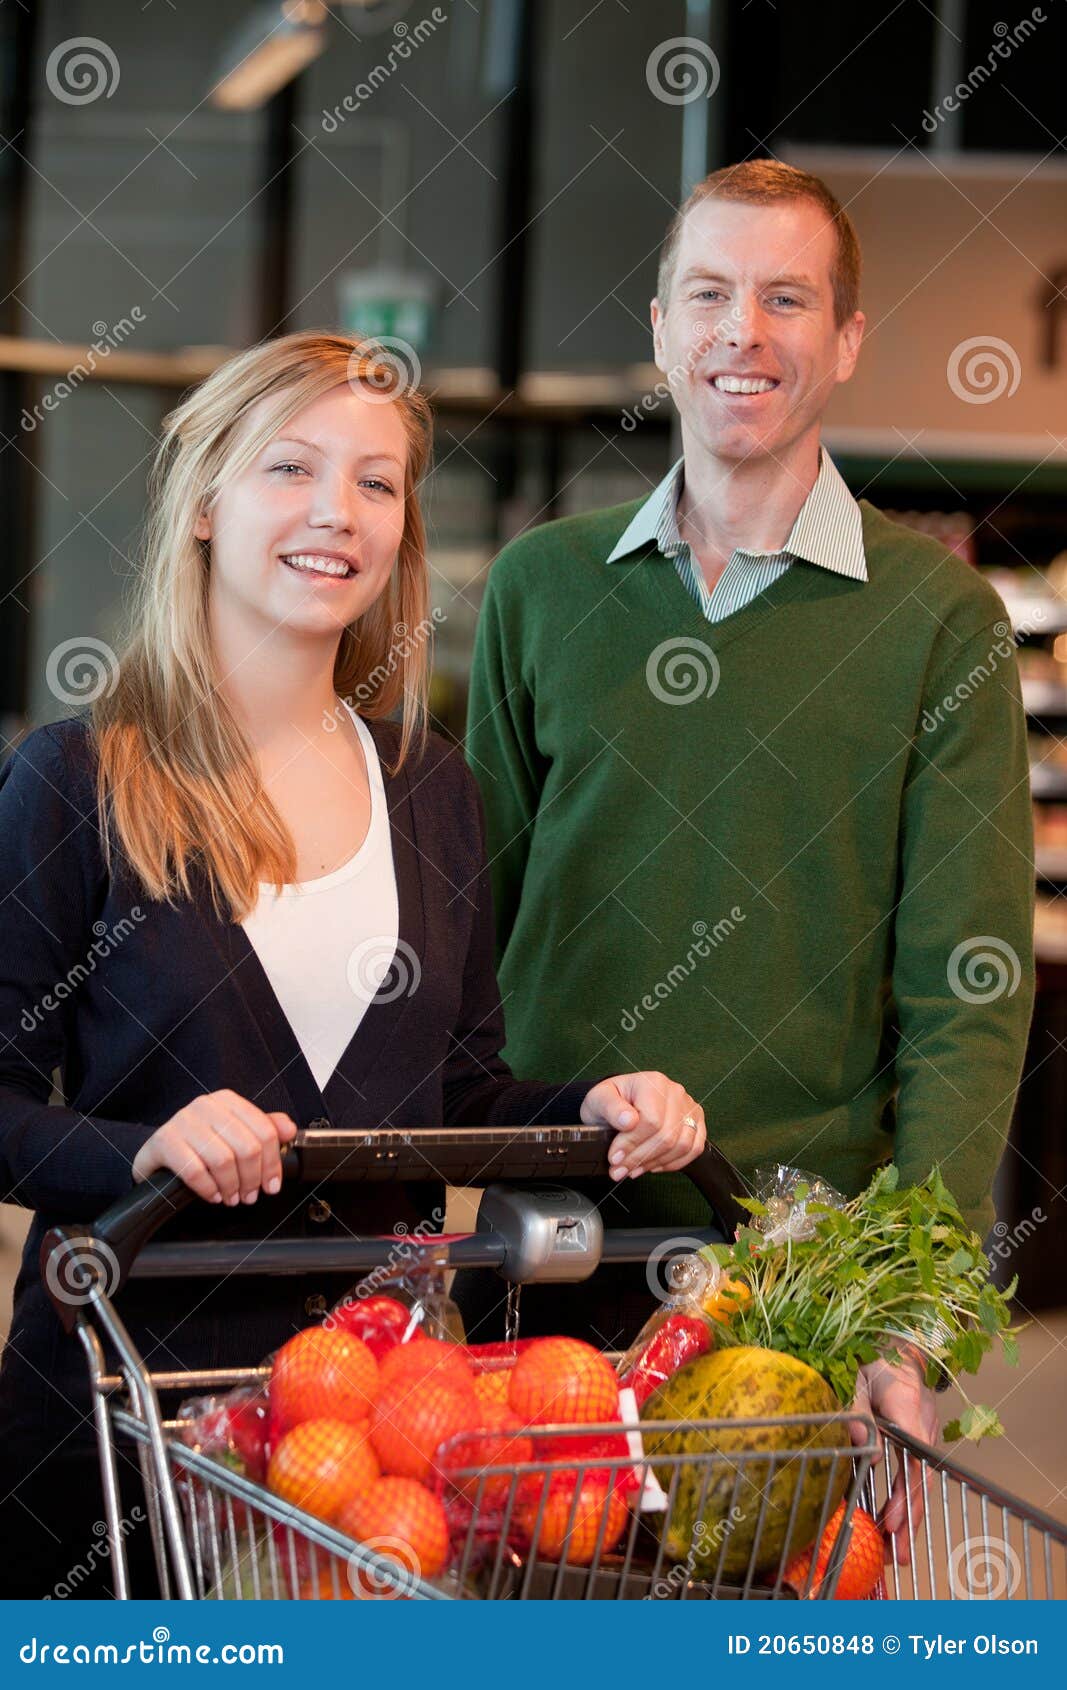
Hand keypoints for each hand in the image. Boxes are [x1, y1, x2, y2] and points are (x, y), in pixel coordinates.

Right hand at [131, 1089, 298, 1205]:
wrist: (156, 1155)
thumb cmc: (198, 1146)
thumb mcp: (232, 1134)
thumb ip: (263, 1129)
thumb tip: (289, 1130)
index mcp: (227, 1101)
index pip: (264, 1130)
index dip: (273, 1162)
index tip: (272, 1184)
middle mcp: (206, 1106)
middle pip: (247, 1147)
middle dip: (253, 1179)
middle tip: (250, 1196)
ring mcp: (183, 1122)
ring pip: (223, 1161)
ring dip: (231, 1187)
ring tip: (231, 1197)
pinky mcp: (164, 1142)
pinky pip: (194, 1171)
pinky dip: (208, 1189)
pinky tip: (212, 1195)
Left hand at [580, 1072, 705, 1179]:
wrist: (620, 1103)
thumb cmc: (610, 1101)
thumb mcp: (599, 1099)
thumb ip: (610, 1108)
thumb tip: (628, 1121)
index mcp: (653, 1083)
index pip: (651, 1120)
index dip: (632, 1144)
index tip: (614, 1158)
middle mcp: (675, 1092)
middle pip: (667, 1136)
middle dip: (641, 1158)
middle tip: (620, 1170)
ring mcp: (689, 1107)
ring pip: (682, 1145)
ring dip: (655, 1163)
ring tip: (634, 1169)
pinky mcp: (697, 1122)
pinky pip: (694, 1149)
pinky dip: (673, 1163)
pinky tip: (653, 1165)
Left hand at [849, 1342, 939, 1565]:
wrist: (899, 1341)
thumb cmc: (873, 1356)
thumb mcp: (856, 1375)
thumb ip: (856, 1409)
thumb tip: (861, 1448)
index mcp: (908, 1404)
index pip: (913, 1455)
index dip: (906, 1491)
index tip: (893, 1520)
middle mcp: (924, 1422)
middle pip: (921, 1477)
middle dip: (910, 1517)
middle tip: (897, 1551)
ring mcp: (927, 1430)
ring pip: (922, 1479)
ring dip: (910, 1515)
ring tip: (897, 1549)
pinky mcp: (922, 1436)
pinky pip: (917, 1472)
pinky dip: (907, 1498)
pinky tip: (893, 1521)